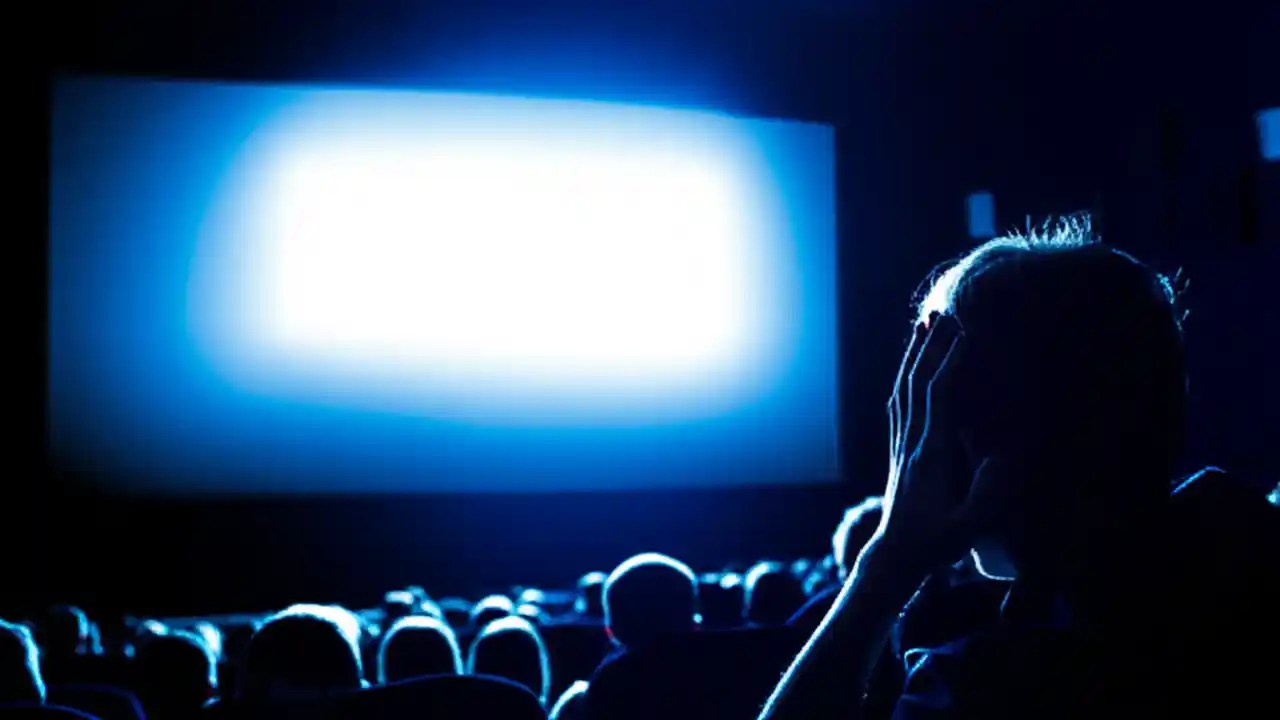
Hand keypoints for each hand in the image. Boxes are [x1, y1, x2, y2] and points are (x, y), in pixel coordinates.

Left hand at [863, 313, 993, 582]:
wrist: (893, 558)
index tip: (967, 334)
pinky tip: (911, 366)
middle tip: (942, 310)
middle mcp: (911, 443)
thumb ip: (987, 496)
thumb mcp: (967, 529)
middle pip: (916, 383)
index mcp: (930, 455)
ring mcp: (901, 445)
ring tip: (924, 324)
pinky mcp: (898, 452)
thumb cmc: (934, 545)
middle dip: (930, 345)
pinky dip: (906, 377)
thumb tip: (1003, 458)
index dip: (952, 364)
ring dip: (915, 355)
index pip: (940, 398)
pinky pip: (899, 404)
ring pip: (903, 389)